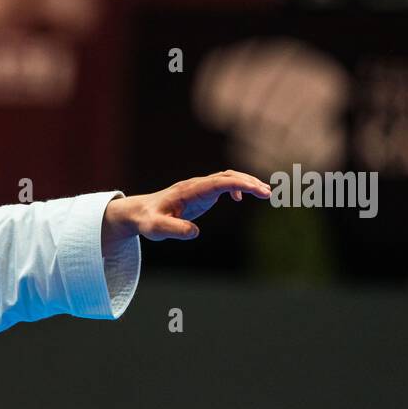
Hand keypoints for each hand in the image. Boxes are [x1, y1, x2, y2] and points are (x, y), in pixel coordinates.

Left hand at [104, 169, 270, 242]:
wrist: (139, 212)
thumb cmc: (147, 220)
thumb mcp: (157, 228)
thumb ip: (174, 229)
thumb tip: (194, 232)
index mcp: (189, 190)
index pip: (220, 182)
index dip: (240, 184)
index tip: (258, 191)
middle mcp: (196, 185)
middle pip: (227, 175)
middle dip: (249, 182)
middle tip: (268, 194)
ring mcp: (199, 187)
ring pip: (227, 177)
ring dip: (246, 183)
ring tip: (265, 194)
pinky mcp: (200, 193)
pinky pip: (222, 185)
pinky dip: (236, 188)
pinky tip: (238, 200)